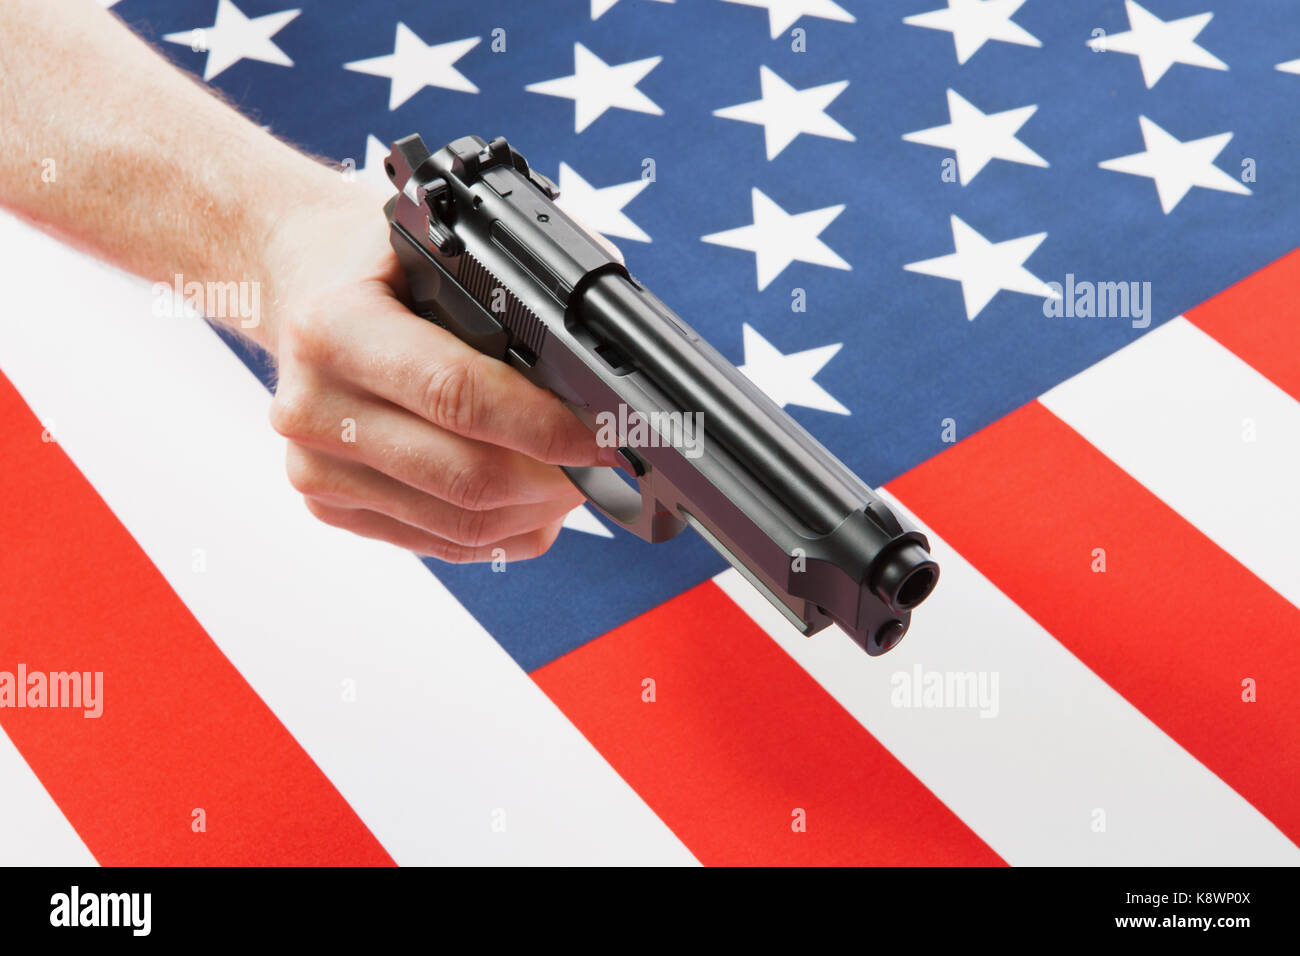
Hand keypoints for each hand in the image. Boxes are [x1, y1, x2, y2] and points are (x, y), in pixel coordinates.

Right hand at [263, 186, 616, 563]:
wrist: (307, 289)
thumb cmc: (387, 266)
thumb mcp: (446, 242)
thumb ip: (523, 282)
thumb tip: (604, 347)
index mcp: (335, 328)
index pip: (457, 395)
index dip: (544, 424)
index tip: (603, 434)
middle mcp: (314, 405)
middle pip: (465, 476)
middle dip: (554, 477)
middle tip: (605, 463)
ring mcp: (316, 467)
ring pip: (461, 523)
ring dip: (538, 510)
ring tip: (578, 479)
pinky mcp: (331, 506)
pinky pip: (442, 543)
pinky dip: (504, 529)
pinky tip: (533, 501)